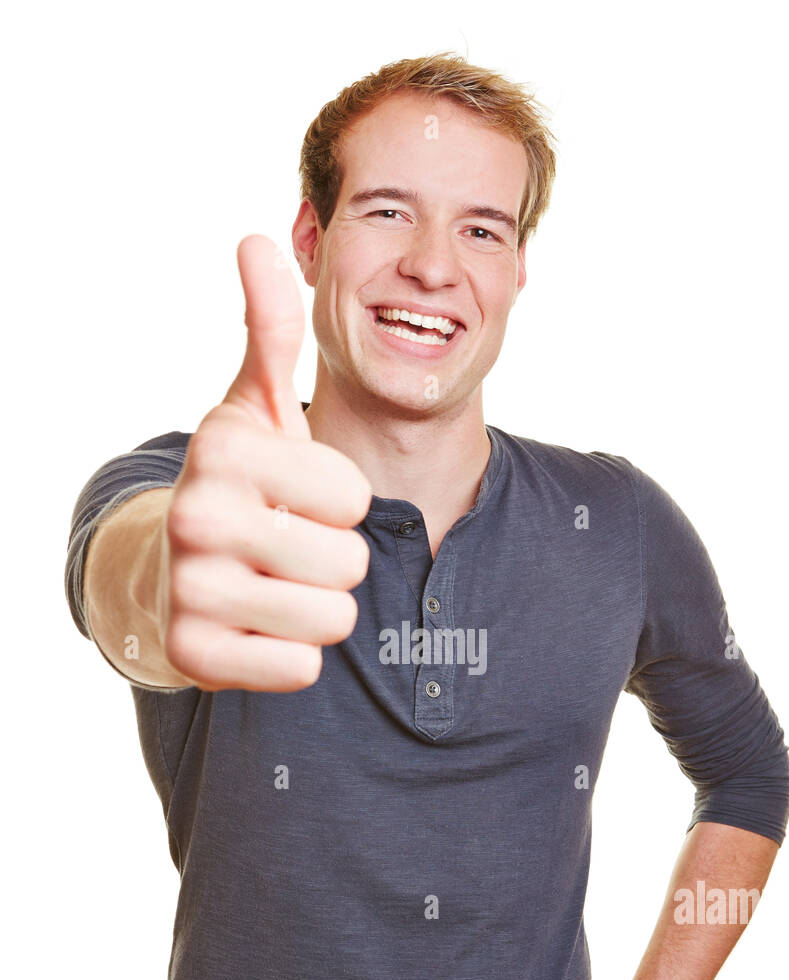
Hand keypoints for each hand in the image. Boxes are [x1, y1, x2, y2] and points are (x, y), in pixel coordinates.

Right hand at [156, 234, 372, 691]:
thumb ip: (270, 329)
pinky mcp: (193, 655)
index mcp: (225, 448)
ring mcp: (190, 589)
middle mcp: (195, 515)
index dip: (342, 502)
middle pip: (350, 563)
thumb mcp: (253, 406)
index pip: (357, 497)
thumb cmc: (238, 485)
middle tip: (287, 547)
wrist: (169, 570)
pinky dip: (291, 655)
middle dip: (334, 561)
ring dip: (317, 608)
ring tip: (274, 584)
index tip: (297, 496)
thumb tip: (255, 238)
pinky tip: (256, 626)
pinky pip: (301, 670)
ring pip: (332, 619)